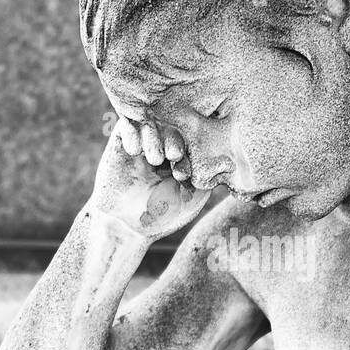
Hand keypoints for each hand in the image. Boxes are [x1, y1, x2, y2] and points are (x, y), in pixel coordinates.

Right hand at [88, 117, 211, 241]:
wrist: (130, 226)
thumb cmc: (166, 214)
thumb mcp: (192, 198)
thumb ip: (207, 178)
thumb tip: (228, 162)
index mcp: (184, 154)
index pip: (191, 135)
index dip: (192, 145)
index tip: (187, 170)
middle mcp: (164, 144)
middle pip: (171, 126)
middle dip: (174, 139)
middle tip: (175, 155)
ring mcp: (143, 142)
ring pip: (150, 123)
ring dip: (154, 137)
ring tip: (155, 159)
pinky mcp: (121, 143)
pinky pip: (125, 126)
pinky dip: (132, 134)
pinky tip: (134, 151)